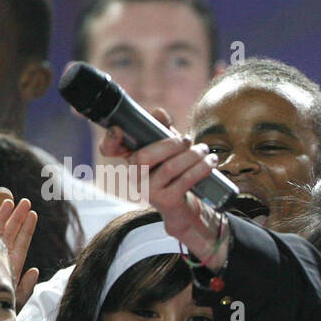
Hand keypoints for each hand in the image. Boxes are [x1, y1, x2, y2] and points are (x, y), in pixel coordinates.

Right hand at [0, 196, 38, 308]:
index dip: (27, 229)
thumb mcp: (16, 301)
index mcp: (12, 266)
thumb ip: (26, 287)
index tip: (33, 215)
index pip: (22, 244)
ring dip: (3, 217)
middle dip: (17, 218)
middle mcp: (0, 258)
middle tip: (25, 202)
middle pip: (11, 234)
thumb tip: (35, 270)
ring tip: (9, 202)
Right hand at [98, 107, 224, 264]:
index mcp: (131, 159)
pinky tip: (210, 162)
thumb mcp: (168, 148)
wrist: (183, 207)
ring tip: (204, 150)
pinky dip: (200, 169)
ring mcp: (149, 190)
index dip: (109, 140)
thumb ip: (162, 129)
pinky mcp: (166, 201)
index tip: (118, 130)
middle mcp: (134, 176)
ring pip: (169, 168)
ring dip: (191, 155)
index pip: (109, 149)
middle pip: (144, 156)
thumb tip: (158, 113)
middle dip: (169, 144)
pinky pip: (185, 181)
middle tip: (187, 139)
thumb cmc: (174, 172)